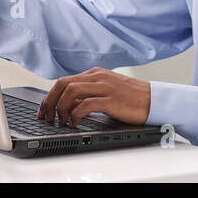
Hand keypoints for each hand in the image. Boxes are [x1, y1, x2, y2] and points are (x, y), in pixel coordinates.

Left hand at [37, 67, 151, 126]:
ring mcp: (104, 87)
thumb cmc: (130, 98)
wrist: (154, 100)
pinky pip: (86, 104)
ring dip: (60, 108)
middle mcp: (97, 77)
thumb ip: (88, 94)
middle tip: (46, 117)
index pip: (63, 81)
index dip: (49, 96)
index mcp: (94, 74)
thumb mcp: (106, 91)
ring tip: (60, 121)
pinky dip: (75, 114)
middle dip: (49, 101)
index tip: (43, 110)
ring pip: (71, 91)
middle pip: (62, 84)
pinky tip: (74, 123)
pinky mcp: (111, 99)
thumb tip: (67, 105)